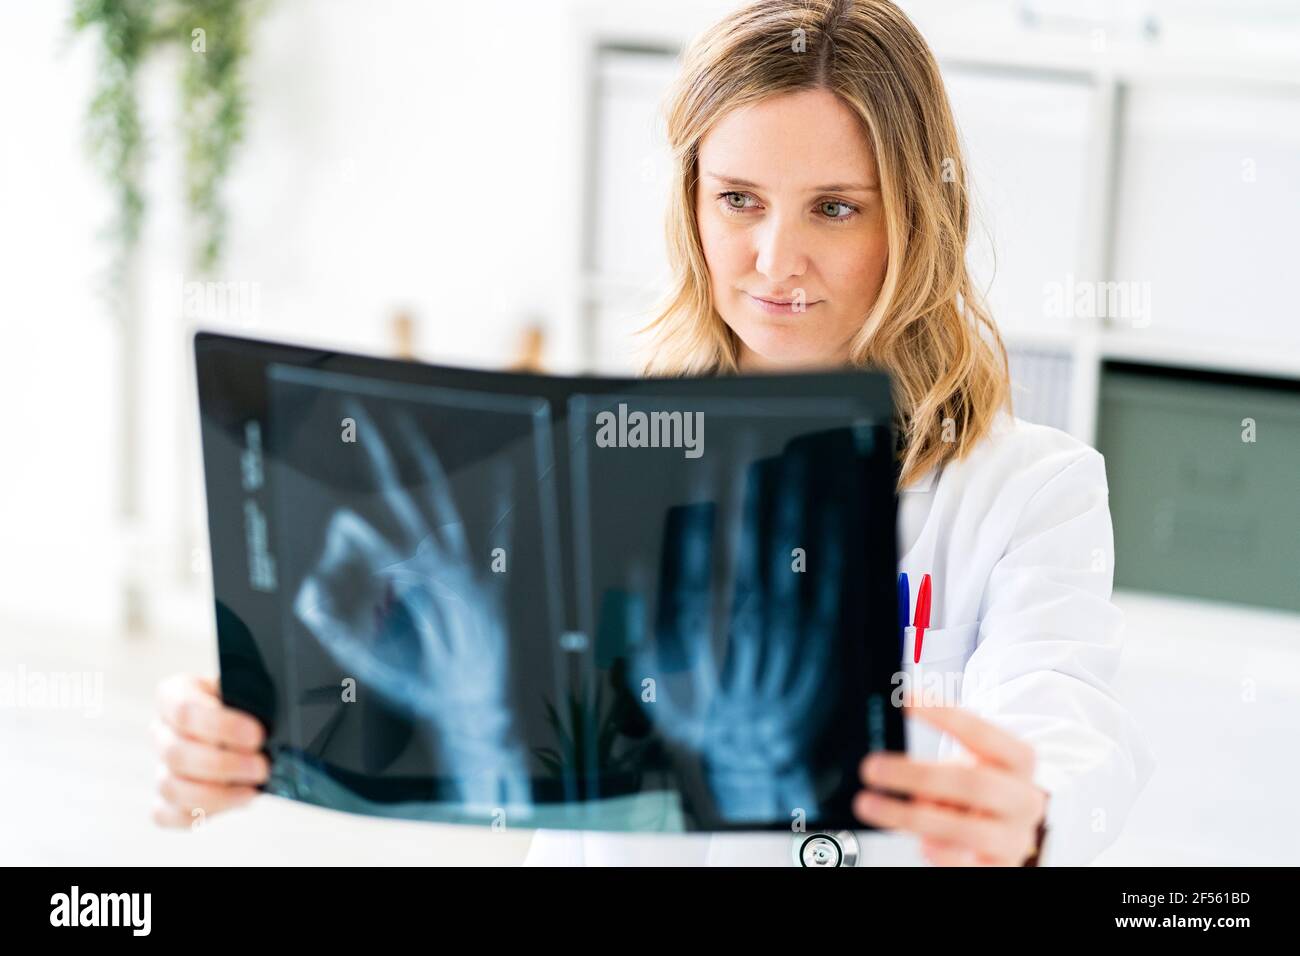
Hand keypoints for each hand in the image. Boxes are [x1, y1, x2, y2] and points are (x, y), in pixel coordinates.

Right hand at [151, 673, 267, 827]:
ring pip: (171, 788)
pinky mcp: (166, 799)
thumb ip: (250, 700)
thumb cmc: (244, 703)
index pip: (184, 710)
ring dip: (216, 794)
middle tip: (261, 767)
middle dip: (224, 765)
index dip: (220, 726)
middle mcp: (161, 731)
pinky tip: (234, 802)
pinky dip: (200, 813)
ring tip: (251, 790)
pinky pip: (168, 815)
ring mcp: (161, 766)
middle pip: (177, 754)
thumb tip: (267, 723)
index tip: (256, 735)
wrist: (243, 720)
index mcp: (174, 695)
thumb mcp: (247, 690)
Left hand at [292, 399, 528, 809]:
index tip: (335, 532)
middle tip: (364, 416)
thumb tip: (306, 588)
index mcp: (398, 577)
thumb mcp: (359, 654)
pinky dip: (502, 509)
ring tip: (408, 431)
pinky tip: (503, 477)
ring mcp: (457, 574)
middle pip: (402, 498)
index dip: (346, 534)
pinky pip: (495, 542)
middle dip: (382, 457)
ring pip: (438, 511)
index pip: (365, 533)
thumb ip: (327, 621)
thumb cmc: (419, 680)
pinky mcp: (486, 590)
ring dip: (424, 470)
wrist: (466, 709)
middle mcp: (427, 566)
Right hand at [634, 442, 844, 820]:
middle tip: (746, 456)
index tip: (699, 475)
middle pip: (744, 556)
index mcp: (705, 642)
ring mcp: (786, 641)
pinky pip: (828, 593)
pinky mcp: (822, 648)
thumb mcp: (663, 687)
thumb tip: (636, 578)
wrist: (760, 767)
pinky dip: (830, 554)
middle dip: (745, 502)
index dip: (697, 516)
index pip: (696, 563)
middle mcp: (744, 636)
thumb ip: (644, 635)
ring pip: (788, 567)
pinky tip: (833, 517)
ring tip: (790, 470)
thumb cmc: (712, 723)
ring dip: (788, 516)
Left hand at [854, 698, 1047, 865]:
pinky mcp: (1001, 868)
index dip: (943, 715)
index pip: (981, 732)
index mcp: (1018, 760)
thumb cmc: (977, 790)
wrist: (1008, 832)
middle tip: (871, 767)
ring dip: (910, 816)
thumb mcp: (968, 765)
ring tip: (870, 804)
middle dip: (916, 774)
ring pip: (966, 829)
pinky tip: (919, 843)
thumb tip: (886, 762)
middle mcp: (1024, 799)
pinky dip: (939, 852)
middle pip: (972, 783)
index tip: (904, 700)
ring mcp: (1016, 837)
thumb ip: (939, 763)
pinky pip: (965, 864)